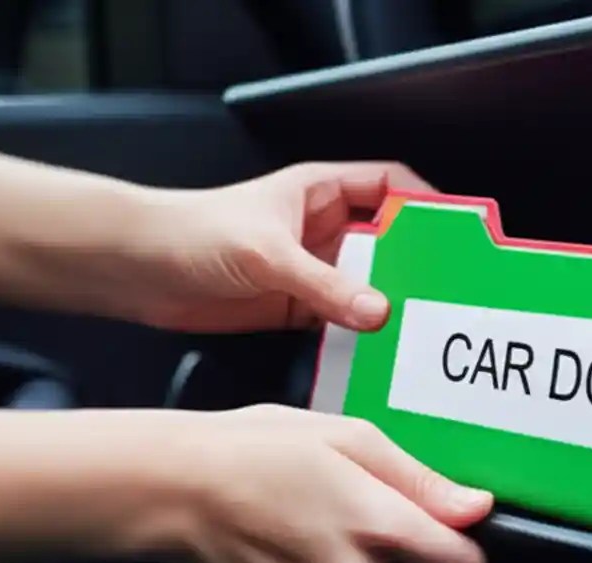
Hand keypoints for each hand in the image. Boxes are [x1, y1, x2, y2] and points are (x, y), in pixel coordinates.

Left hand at [124, 161, 434, 333]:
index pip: (389, 184)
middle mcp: (321, 228)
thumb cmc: (191, 232)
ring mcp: (310, 269)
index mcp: (320, 191)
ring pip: (367, 284)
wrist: (136, 269)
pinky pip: (341, 320)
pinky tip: (377, 350)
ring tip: (417, 326)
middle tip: (444, 289)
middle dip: (414, 262)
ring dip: (387, 304)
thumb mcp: (266, 253)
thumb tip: (377, 311)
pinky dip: (359, 334)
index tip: (455, 229)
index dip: (424, 201)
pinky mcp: (295, 306)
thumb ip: (325, 284)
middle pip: (387, 240)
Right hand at [161, 404, 491, 562]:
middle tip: (348, 508)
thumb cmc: (259, 451)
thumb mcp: (351, 438)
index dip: (460, 547)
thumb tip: (477, 507)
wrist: (177, 491)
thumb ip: (423, 481)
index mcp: (381, 527)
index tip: (442, 532)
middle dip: (397, 550)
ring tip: (313, 526)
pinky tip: (293, 554)